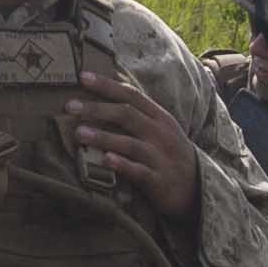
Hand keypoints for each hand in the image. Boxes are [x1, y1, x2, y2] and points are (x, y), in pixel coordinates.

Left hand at [69, 67, 198, 218]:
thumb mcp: (160, 131)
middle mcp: (160, 133)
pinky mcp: (159, 180)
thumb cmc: (170, 155)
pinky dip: (122, 164)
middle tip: (70, 106)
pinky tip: (105, 160)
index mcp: (159, 117)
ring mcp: (161, 157)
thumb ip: (137, 116)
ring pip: (130, 142)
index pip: (131, 95)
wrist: (198, 189)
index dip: (107, 85)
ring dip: (103, 136)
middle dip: (97, 108)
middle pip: (127, 115)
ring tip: (79, 133)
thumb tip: (101, 100)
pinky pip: (139, 171)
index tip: (82, 77)